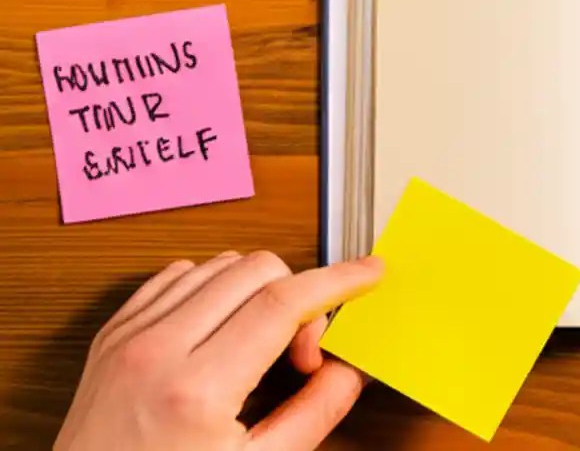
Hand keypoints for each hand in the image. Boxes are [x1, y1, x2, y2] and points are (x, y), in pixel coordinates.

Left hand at [55, 251, 382, 450]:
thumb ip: (314, 413)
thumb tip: (351, 367)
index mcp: (196, 390)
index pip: (283, 303)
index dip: (337, 280)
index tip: (367, 273)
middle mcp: (156, 351)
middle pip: (256, 270)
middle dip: (299, 295)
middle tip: (301, 353)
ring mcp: (129, 336)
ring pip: (218, 264)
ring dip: (256, 289)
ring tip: (260, 343)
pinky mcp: (113, 333)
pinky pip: (176, 275)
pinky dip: (213, 287)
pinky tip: (223, 326)